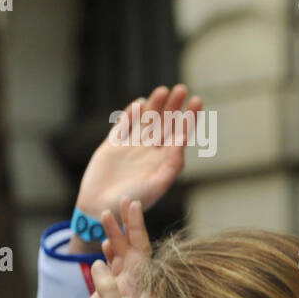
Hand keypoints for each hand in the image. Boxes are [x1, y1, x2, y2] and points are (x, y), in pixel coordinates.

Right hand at [71, 84, 201, 252]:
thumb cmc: (134, 202)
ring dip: (154, 106)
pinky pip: (123, 126)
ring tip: (163, 90)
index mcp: (164, 160)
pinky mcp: (112, 145)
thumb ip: (172, 164)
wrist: (101, 208)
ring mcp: (131, 147)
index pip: (180, 134)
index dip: (189, 118)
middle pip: (165, 123)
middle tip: (182, 89)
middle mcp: (150, 151)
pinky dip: (130, 115)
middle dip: (174, 107)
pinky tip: (139, 104)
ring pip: (145, 121)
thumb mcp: (157, 185)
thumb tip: (183, 140)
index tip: (197, 101)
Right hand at [78, 200, 151, 297]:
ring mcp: (121, 292)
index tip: (134, 206)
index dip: (138, 228)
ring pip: (118, 257)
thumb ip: (110, 291)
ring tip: (105, 215)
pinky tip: (102, 244)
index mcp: (141, 289)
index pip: (143, 251)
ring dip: (113, 236)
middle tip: (122, 200)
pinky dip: (105, 255)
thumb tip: (101, 262)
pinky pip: (108, 271)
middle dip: (127, 225)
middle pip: (133, 248)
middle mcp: (134, 287)